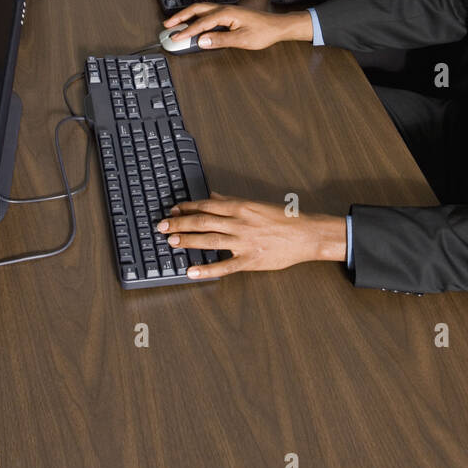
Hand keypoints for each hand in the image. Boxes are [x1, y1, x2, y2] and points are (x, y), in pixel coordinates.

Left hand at [157, 193, 346, 277]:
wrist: (305, 234)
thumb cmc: (282, 219)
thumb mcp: (254, 204)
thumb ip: (230, 201)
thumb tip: (211, 196)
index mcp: (240, 207)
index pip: (206, 206)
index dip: (187, 208)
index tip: (173, 210)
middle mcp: (239, 223)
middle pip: (202, 222)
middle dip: (180, 223)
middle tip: (162, 226)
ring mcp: (244, 242)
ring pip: (210, 240)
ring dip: (188, 241)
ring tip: (171, 242)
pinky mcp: (250, 260)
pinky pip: (225, 266)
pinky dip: (207, 269)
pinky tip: (192, 271)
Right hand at [162, 3, 312, 50]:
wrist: (277, 26)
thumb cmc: (263, 32)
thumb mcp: (241, 40)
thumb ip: (220, 40)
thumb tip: (202, 41)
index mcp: (226, 14)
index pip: (201, 23)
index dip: (186, 31)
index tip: (175, 37)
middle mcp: (224, 9)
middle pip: (197, 10)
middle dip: (180, 17)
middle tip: (168, 24)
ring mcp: (227, 10)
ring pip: (202, 10)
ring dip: (188, 15)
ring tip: (176, 23)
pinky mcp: (230, 14)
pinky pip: (209, 13)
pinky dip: (198, 16)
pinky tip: (195, 22)